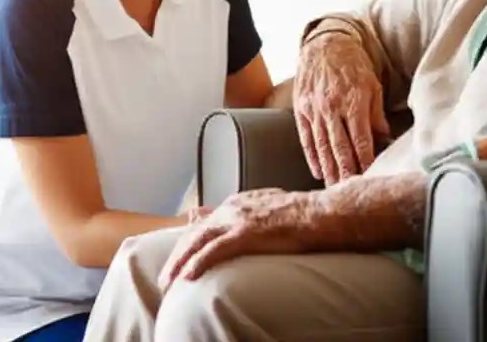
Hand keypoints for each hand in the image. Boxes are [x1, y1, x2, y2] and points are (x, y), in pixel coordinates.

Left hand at [159, 188, 327, 291]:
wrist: (321, 214)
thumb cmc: (301, 215)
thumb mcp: (265, 210)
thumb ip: (244, 215)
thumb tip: (232, 223)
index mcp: (236, 204)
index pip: (202, 226)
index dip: (187, 245)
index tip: (177, 262)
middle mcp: (232, 208)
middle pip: (193, 234)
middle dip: (176, 256)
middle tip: (165, 278)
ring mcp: (238, 219)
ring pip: (198, 241)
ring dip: (180, 263)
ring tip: (168, 281)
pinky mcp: (247, 232)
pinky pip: (215, 250)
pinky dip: (198, 263)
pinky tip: (188, 277)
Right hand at [293, 33, 389, 185]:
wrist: (325, 45)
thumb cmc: (353, 66)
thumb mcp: (372, 85)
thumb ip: (376, 114)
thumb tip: (384, 140)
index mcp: (353, 101)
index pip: (360, 140)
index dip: (365, 161)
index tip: (369, 178)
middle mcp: (332, 107)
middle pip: (340, 148)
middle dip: (346, 172)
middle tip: (349, 192)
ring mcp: (314, 109)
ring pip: (322, 146)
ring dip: (329, 169)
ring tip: (335, 188)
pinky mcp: (301, 109)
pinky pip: (306, 138)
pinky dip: (312, 156)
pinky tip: (317, 170)